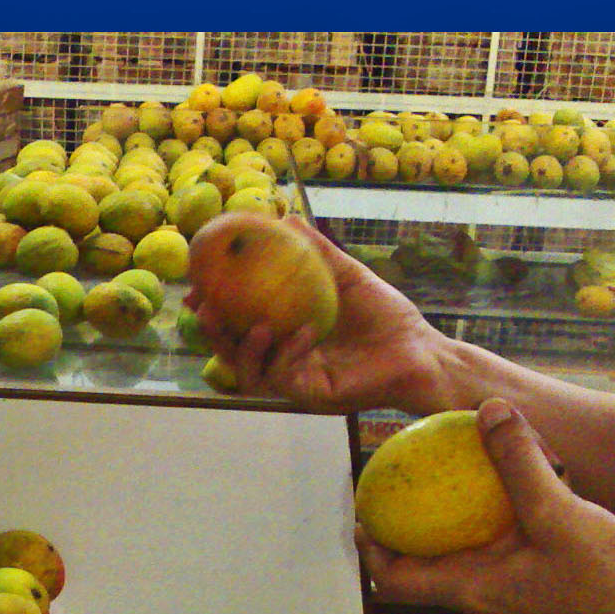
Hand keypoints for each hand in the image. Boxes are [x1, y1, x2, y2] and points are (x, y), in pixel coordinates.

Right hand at [185, 221, 450, 416]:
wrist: (418, 349)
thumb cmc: (384, 315)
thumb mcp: (345, 275)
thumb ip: (316, 251)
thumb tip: (286, 217)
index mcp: (281, 334)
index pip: (235, 325)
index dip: (212, 310)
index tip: (196, 291)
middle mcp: (280, 360)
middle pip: (231, 353)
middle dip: (213, 335)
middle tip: (205, 310)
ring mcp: (294, 381)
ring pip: (249, 374)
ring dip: (244, 350)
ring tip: (254, 327)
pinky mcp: (311, 396)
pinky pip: (285, 379)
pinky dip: (289, 355)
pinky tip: (303, 334)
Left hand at [357, 399, 614, 613]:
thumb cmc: (604, 580)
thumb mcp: (557, 510)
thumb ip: (520, 461)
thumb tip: (487, 411)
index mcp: (468, 590)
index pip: (393, 581)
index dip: (370, 551)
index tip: (362, 515)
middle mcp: (479, 600)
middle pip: (422, 567)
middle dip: (409, 530)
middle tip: (405, 485)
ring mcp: (508, 600)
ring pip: (464, 558)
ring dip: (455, 525)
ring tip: (458, 480)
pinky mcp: (535, 593)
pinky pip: (499, 556)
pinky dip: (495, 527)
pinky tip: (518, 493)